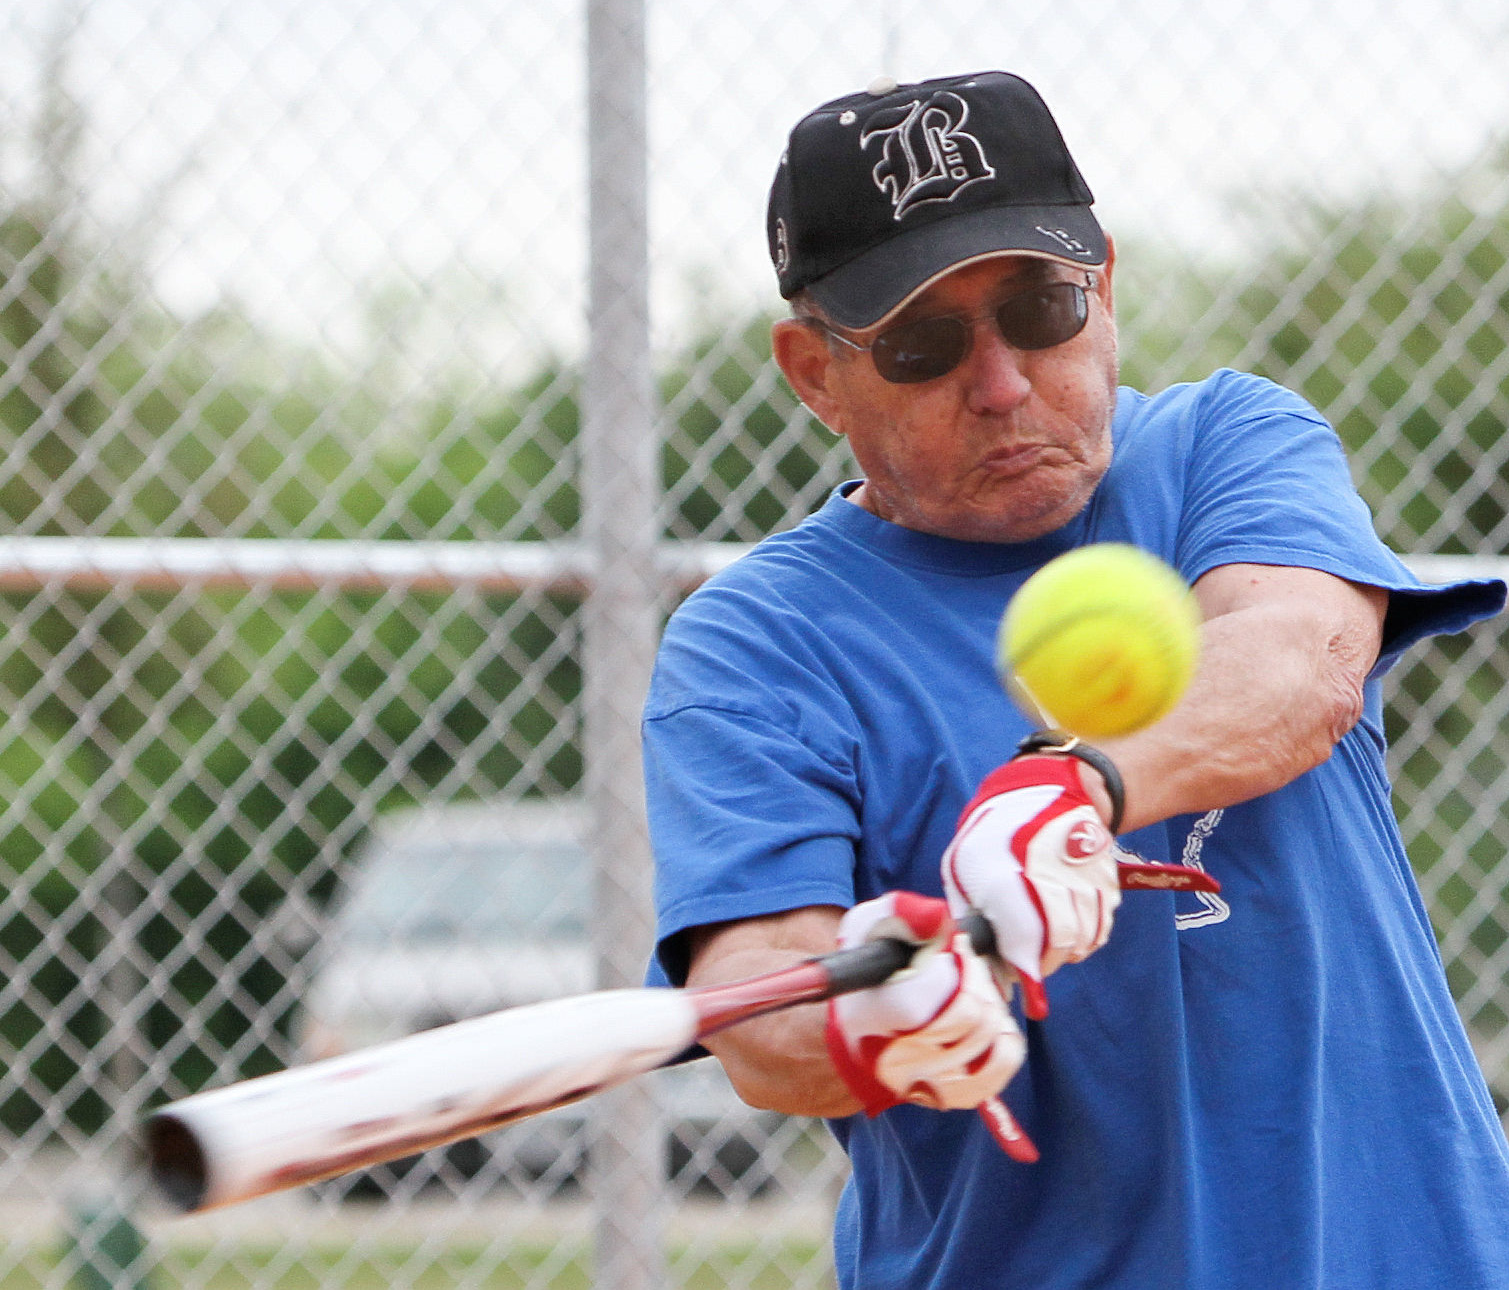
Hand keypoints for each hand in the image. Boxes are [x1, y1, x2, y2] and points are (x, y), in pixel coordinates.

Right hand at [824, 891, 1024, 1116]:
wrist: (857, 1036)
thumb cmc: (866, 975)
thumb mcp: (867, 930)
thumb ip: (899, 914)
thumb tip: (940, 920)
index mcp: (883, 1015)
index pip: (948, 985)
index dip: (960, 958)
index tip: (954, 946)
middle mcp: (907, 1059)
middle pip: (977, 1011)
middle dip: (979, 976)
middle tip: (966, 962)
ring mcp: (935, 1082)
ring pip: (995, 1034)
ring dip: (992, 1001)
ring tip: (972, 988)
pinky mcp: (959, 1095)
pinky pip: (1005, 1059)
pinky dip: (1004, 1031)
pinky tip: (985, 1017)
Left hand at [942, 755, 1118, 1020]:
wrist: (1046, 792)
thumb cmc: (992, 836)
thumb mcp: (963, 874)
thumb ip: (971, 924)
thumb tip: (984, 970)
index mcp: (1009, 885)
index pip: (1026, 951)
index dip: (1026, 979)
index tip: (1026, 999)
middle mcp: (1051, 887)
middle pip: (1056, 952)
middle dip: (1039, 962)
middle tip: (1024, 953)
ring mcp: (1083, 885)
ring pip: (1080, 943)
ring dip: (1060, 948)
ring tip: (1041, 930)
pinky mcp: (1105, 885)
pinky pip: (1098, 929)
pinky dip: (1082, 934)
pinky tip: (1063, 920)